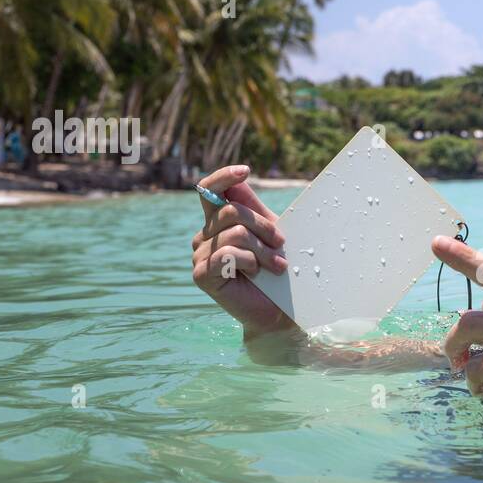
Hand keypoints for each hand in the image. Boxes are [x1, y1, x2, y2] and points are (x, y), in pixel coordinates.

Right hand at [190, 165, 294, 334]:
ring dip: (263, 250)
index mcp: (217, 223)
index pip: (209, 190)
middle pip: (232, 211)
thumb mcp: (269, 235)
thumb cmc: (277, 274)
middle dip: (264, 226)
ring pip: (234, 233)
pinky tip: (255, 274)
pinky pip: (227, 253)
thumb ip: (254, 209)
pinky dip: (249, 262)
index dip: (223, 177)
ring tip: (277, 266)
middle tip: (281, 245)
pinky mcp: (201, 275)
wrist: (279, 311)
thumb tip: (241, 181)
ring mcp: (200, 256)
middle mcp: (204, 237)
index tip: (245, 171)